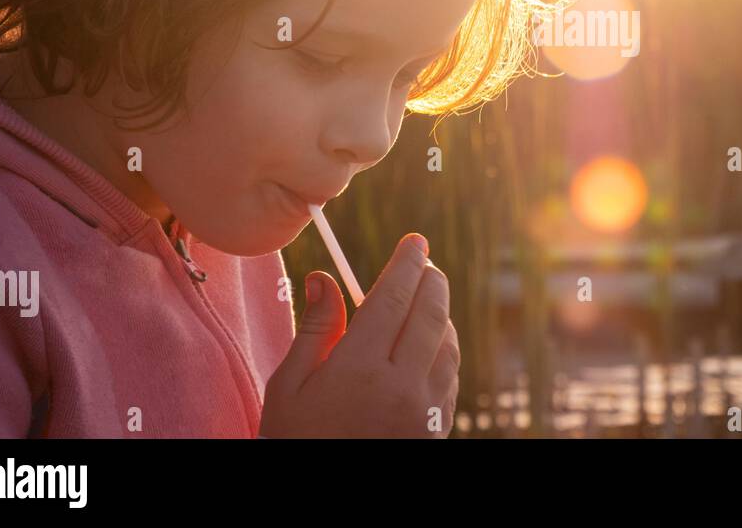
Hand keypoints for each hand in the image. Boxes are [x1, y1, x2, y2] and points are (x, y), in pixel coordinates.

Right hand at [260, 233, 460, 437]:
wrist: (320, 508)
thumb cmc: (293, 443)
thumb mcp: (289, 388)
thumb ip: (314, 330)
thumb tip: (325, 278)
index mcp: (358, 370)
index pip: (393, 298)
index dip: (406, 263)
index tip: (415, 241)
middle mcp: (401, 387)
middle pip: (430, 314)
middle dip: (430, 280)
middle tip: (423, 261)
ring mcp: (425, 411)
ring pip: (448, 344)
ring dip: (440, 314)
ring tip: (424, 299)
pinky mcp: (437, 430)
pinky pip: (451, 377)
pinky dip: (446, 350)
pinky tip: (430, 345)